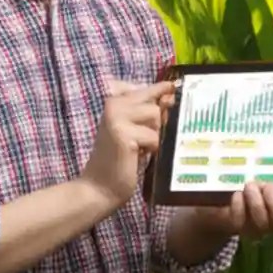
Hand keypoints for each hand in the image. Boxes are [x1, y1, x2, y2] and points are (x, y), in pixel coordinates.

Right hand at [80, 79, 176, 207]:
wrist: (99, 187)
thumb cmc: (119, 160)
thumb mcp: (135, 131)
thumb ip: (150, 113)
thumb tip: (170, 96)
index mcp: (115, 100)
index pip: (147, 89)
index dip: (162, 89)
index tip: (174, 86)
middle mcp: (114, 104)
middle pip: (155, 103)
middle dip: (158, 123)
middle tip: (143, 140)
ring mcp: (117, 117)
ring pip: (156, 117)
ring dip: (154, 137)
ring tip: (139, 149)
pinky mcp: (124, 134)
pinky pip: (154, 137)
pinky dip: (151, 150)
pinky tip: (136, 157)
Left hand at [196, 181, 272, 240]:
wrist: (222, 203)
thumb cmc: (251, 190)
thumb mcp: (265, 183)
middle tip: (267, 186)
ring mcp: (256, 230)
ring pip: (261, 221)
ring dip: (255, 199)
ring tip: (249, 186)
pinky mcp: (238, 228)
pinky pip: (240, 220)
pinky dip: (238, 204)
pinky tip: (236, 195)